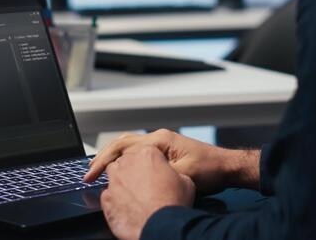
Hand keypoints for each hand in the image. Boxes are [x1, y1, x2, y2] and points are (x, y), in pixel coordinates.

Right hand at [85, 129, 260, 193]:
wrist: (227, 168)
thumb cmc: (210, 170)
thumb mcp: (182, 174)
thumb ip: (157, 173)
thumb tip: (134, 176)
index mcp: (159, 140)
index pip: (123, 146)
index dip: (104, 161)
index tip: (92, 174)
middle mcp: (158, 138)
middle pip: (121, 143)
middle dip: (103, 158)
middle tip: (88, 174)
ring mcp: (161, 144)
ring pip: (128, 147)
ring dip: (112, 158)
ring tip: (98, 171)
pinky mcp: (164, 152)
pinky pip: (138, 154)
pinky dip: (124, 161)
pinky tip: (119, 172)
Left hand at [100, 145, 194, 239]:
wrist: (160, 225)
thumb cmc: (173, 203)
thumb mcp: (185, 181)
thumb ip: (173, 173)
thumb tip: (171, 178)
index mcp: (148, 153)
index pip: (143, 152)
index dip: (148, 164)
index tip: (152, 172)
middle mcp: (128, 162)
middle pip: (125, 161)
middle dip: (132, 171)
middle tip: (142, 185)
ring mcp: (114, 180)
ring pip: (112, 175)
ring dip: (121, 183)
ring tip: (133, 196)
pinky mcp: (106, 197)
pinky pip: (107, 196)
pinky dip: (114, 201)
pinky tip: (125, 208)